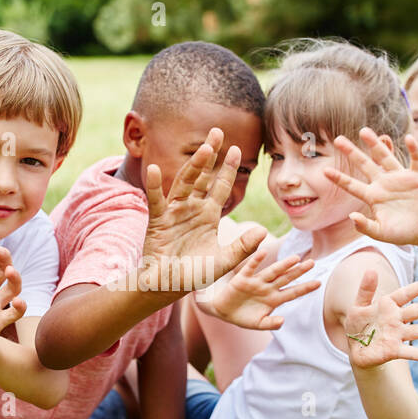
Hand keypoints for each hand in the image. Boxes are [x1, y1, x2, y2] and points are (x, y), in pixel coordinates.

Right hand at [139, 128, 266, 292]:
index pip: (221, 186)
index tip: (237, 149)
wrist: (168, 287)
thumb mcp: (224, 261)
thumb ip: (243, 247)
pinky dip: (155, 185)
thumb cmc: (195, 274)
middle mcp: (192, 208)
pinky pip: (157, 200)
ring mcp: (174, 212)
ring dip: (193, 166)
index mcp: (208, 214)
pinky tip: (154, 169)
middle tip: (217, 132)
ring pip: (184, 183)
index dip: (228, 169)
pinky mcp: (158, 220)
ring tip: (204, 149)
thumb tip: (263, 231)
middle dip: (210, 155)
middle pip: (202, 176)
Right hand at [206, 250, 319, 329]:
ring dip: (283, 265)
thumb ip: (270, 324)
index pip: (293, 292)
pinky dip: (255, 261)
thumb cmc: (243, 317)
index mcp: (274, 299)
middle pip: (286, 278)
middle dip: (299, 271)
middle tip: (312, 262)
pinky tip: (263, 253)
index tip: (318, 283)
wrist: (222, 311)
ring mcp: (256, 282)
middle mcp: (267, 288)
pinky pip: (250, 268)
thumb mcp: (258, 324)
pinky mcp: (242, 279)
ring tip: (295, 258)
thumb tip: (283, 321)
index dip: (305, 288)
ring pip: (272, 272)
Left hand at [326, 131, 417, 246]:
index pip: (352, 185)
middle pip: (364, 164)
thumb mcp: (382, 233)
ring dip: (376, 144)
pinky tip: (408, 138)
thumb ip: (366, 227)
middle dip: (352, 152)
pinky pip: (415, 160)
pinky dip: (413, 149)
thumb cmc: (402, 233)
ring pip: (385, 157)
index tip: (324, 171)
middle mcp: (383, 183)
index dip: (339, 178)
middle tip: (338, 139)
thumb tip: (352, 217)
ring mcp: (400, 178)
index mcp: (373, 196)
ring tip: (364, 131)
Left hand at [344, 275, 417, 369]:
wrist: (355, 349)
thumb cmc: (358, 325)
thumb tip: (372, 270)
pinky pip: (410, 352)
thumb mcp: (358, 306)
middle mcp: (396, 320)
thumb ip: (366, 290)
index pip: (404, 295)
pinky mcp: (393, 351)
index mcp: (388, 306)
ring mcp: (396, 335)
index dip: (417, 288)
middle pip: (416, 312)